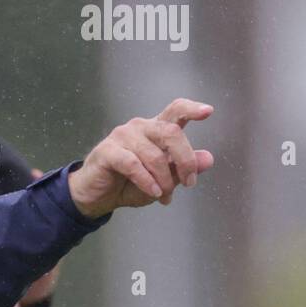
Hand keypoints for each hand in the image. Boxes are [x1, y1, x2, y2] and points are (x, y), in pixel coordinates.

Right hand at [67, 99, 214, 217]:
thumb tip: (208, 159)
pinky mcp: (108, 151)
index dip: (191, 109)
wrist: (97, 197)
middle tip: (189, 183)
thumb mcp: (162, 180)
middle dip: (185, 160)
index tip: (208, 112)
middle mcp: (140, 127)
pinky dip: (147, 181)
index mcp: (155, 129)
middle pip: (171, 133)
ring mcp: (122, 136)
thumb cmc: (128, 184)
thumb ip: (182, 169)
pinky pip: (133, 165)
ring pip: (154, 154)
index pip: (176, 110)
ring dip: (164, 180)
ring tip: (165, 196)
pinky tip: (153, 193)